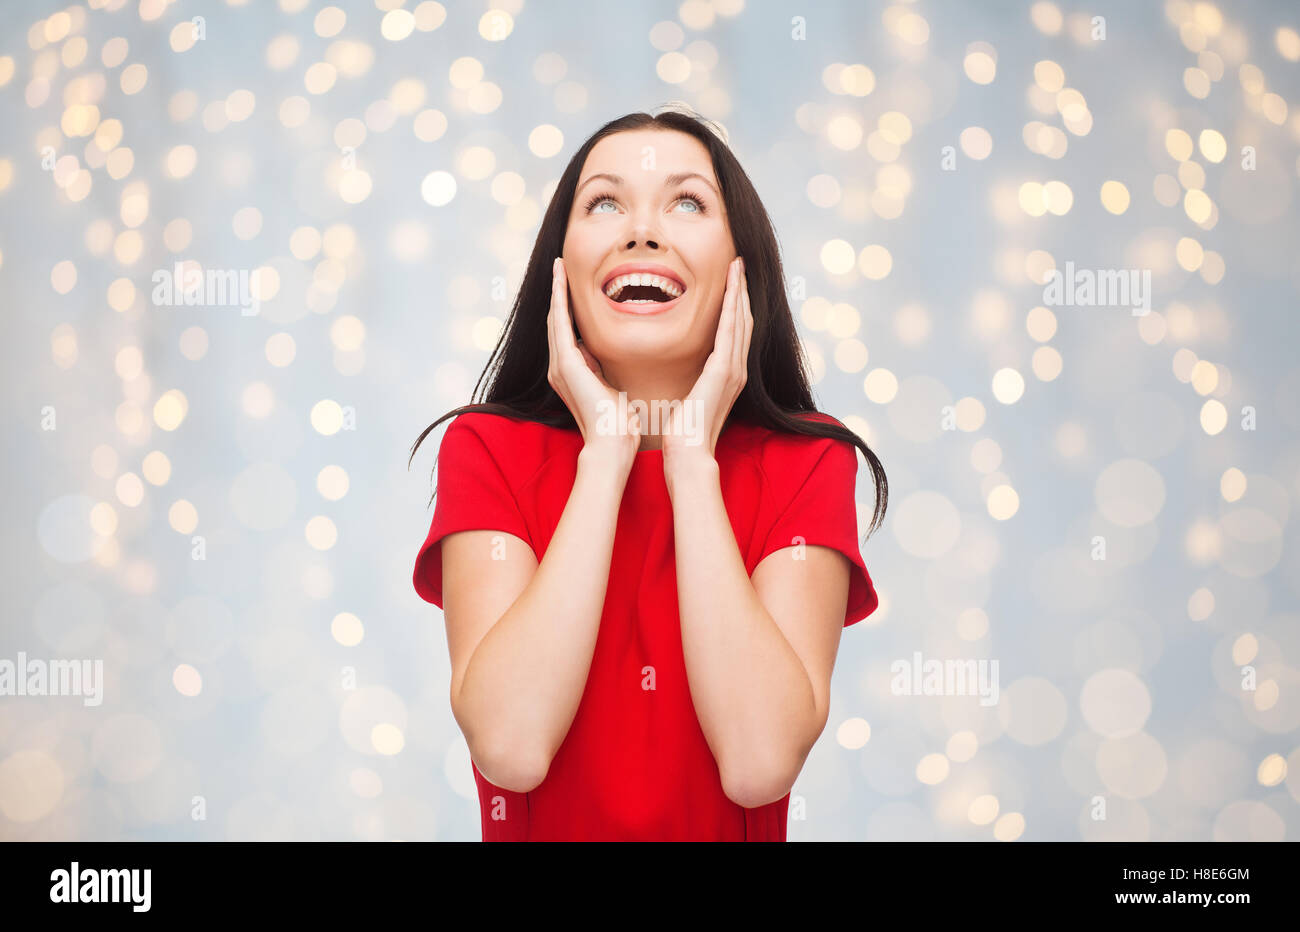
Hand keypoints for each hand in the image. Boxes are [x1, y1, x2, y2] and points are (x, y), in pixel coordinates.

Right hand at [546, 257, 641, 462]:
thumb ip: (603, 371)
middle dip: (558, 293)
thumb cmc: (619, 424)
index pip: (568, 332)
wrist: (613, 443)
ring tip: (558, 267)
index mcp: (572, 373)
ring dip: (556, 290)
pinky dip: (559, 299)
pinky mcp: (565, 364)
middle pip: (557, 321)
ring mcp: (560, 365)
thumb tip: (604, 356)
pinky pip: (560, 323)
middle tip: (560, 267)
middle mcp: (560, 368)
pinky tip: (560, 280)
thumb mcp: (612, 388)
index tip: (571, 285)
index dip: (568, 308)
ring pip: (555, 318)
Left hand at [662, 256, 751, 463]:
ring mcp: (733, 370)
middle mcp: (736, 369)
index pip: (734, 332)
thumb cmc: (683, 432)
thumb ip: (690, 380)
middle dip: (742, 291)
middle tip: (739, 264)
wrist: (688, 454)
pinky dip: (733, 306)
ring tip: (738, 267)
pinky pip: (731, 331)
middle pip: (744, 321)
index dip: (735, 305)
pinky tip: (732, 287)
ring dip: (740, 291)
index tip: (731, 282)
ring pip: (741, 320)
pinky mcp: (724, 371)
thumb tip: (677, 369)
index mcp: (726, 375)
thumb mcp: (688, 397)